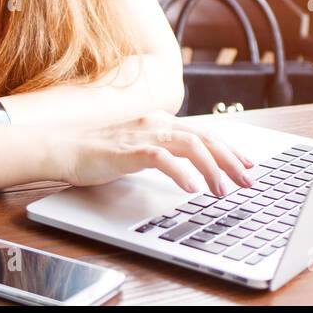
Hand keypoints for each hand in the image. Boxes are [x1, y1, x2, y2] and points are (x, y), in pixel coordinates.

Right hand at [53, 110, 257, 197]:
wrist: (63, 146)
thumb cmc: (98, 151)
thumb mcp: (139, 148)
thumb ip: (164, 152)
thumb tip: (191, 169)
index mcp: (162, 121)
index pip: (205, 133)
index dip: (230, 149)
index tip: (248, 164)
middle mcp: (157, 123)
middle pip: (205, 138)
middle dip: (231, 160)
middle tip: (249, 181)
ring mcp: (144, 134)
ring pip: (190, 145)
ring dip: (212, 168)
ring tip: (223, 190)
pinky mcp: (129, 150)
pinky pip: (162, 159)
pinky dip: (181, 173)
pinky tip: (192, 189)